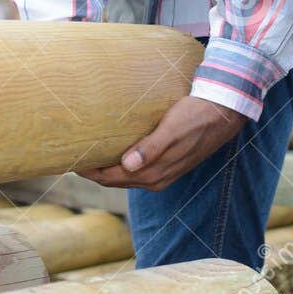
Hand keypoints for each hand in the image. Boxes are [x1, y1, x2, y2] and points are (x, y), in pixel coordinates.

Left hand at [78, 96, 247, 190]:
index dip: (89, 172)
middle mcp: (156, 178)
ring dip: (106, 169)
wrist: (223, 113)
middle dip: (93, 172)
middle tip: (71, 157)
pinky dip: (120, 166)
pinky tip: (113, 153)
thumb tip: (127, 166)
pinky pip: (136, 170)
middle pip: (115, 180)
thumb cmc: (196, 116)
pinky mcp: (167, 164)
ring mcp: (162, 173)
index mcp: (155, 172)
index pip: (112, 178)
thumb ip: (150, 149)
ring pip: (125, 177)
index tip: (70, 161)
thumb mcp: (172, 130)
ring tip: (87, 155)